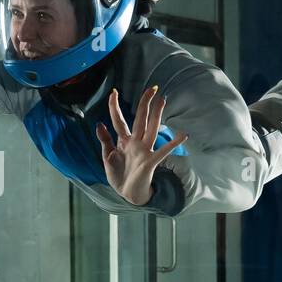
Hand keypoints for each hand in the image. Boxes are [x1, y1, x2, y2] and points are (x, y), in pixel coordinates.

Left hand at [95, 86, 187, 206]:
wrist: (128, 194)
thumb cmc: (119, 176)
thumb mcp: (107, 158)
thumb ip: (105, 141)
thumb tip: (99, 124)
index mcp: (124, 141)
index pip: (119, 121)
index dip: (115, 107)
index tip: (113, 92)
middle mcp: (136, 143)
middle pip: (140, 119)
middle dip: (145, 103)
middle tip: (152, 88)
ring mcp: (144, 151)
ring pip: (151, 128)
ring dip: (157, 114)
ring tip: (162, 100)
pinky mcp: (150, 161)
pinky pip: (163, 151)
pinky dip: (173, 143)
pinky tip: (183, 135)